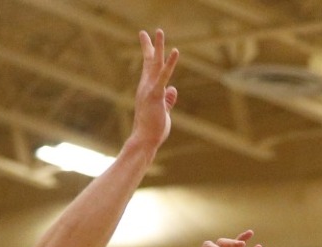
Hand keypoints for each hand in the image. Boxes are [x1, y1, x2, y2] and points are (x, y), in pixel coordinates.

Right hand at [130, 30, 180, 149]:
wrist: (145, 140)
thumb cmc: (153, 128)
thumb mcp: (163, 111)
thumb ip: (168, 100)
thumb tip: (173, 89)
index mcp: (147, 89)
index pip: (149, 68)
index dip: (149, 53)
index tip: (146, 40)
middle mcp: (146, 86)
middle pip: (149, 61)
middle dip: (150, 45)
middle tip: (149, 31)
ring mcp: (149, 89)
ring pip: (155, 64)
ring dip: (158, 47)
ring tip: (159, 31)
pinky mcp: (156, 95)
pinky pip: (164, 76)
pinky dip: (170, 63)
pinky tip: (176, 52)